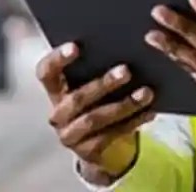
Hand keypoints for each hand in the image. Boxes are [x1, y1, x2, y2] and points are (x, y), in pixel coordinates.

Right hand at [35, 43, 157, 182]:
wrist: (105, 143)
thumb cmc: (103, 100)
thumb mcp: (96, 83)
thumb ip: (100, 67)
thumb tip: (127, 44)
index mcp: (56, 90)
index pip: (46, 72)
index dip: (57, 59)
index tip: (76, 46)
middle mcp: (58, 113)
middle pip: (76, 98)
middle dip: (103, 84)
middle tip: (126, 70)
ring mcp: (70, 134)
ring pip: (95, 119)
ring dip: (123, 105)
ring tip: (146, 92)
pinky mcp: (87, 151)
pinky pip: (110, 135)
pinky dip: (133, 121)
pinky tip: (150, 111)